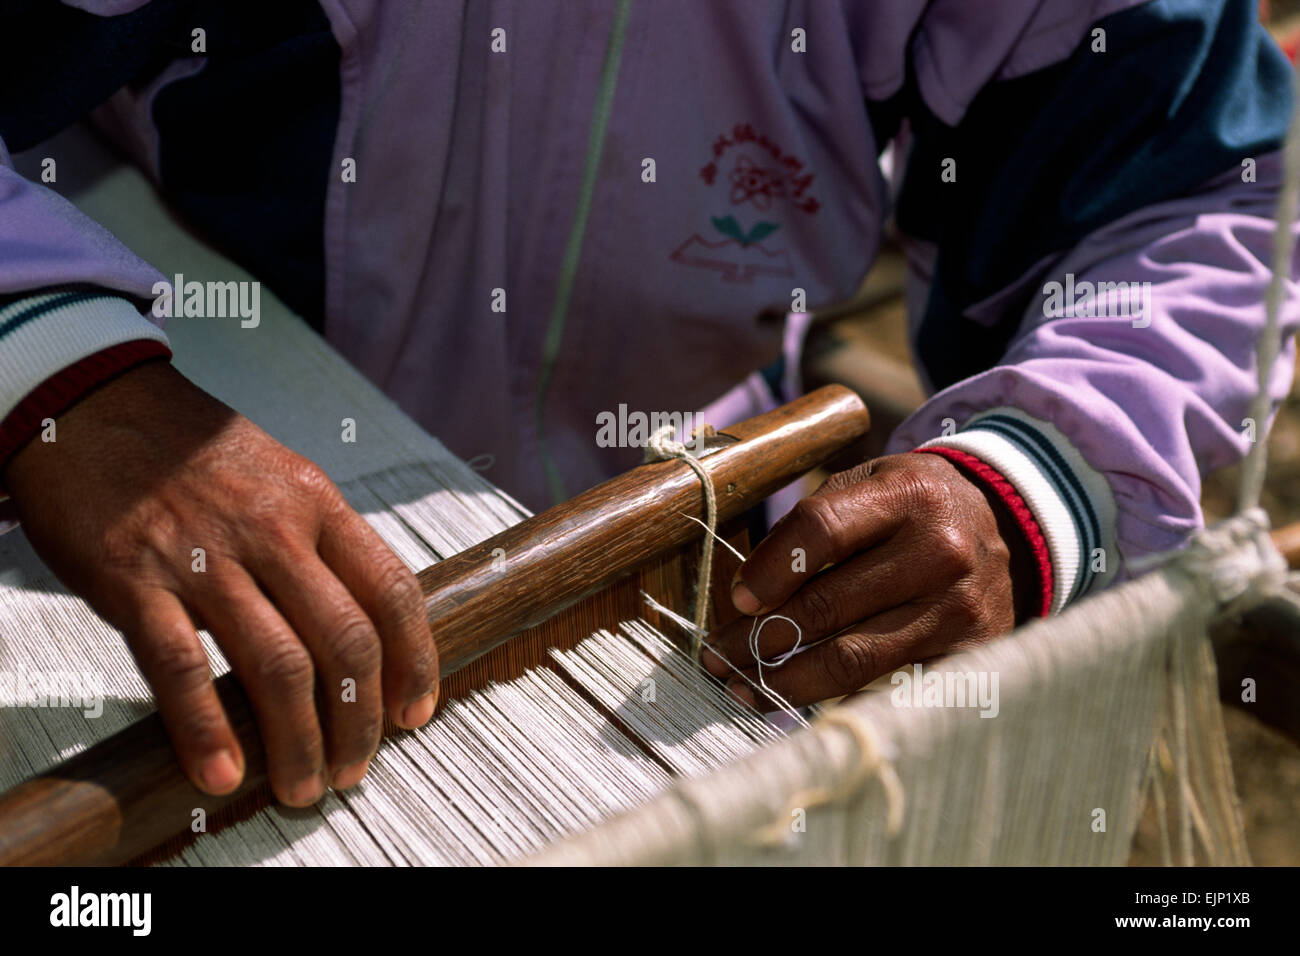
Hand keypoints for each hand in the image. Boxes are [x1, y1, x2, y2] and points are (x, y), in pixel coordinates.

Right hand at [2, 361, 436, 804]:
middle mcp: (274, 530)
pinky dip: (207, 729)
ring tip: (305, 786)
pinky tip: (224, 772)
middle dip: (360, 721)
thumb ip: (322, 541)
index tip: (415, 712)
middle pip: (346, 642)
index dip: (415, 662)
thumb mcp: (281, 475)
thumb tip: (365, 618)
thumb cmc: (194, 449)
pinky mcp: (137, 581)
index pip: (392, 591)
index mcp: (318, 503)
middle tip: (356, 768)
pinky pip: (180, 669)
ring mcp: (205, 557)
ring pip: (278, 666)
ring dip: (299, 741)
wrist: (95, 403)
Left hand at [703, 452, 1034, 708]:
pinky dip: (838, 702)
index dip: (769, 570)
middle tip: (719, 655)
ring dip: (786, 680)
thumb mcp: (870, 482)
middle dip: (759, 637)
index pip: (821, 531)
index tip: (736, 601)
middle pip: (828, 604)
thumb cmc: (913, 506)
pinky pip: (889, 690)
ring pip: (852, 658)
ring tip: (743, 685)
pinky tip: (799, 706)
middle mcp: (941, 551)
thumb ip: (812, 523)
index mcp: (907, 495)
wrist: (1005, 525)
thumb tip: (747, 595)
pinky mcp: (972, 655)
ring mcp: (960, 609)